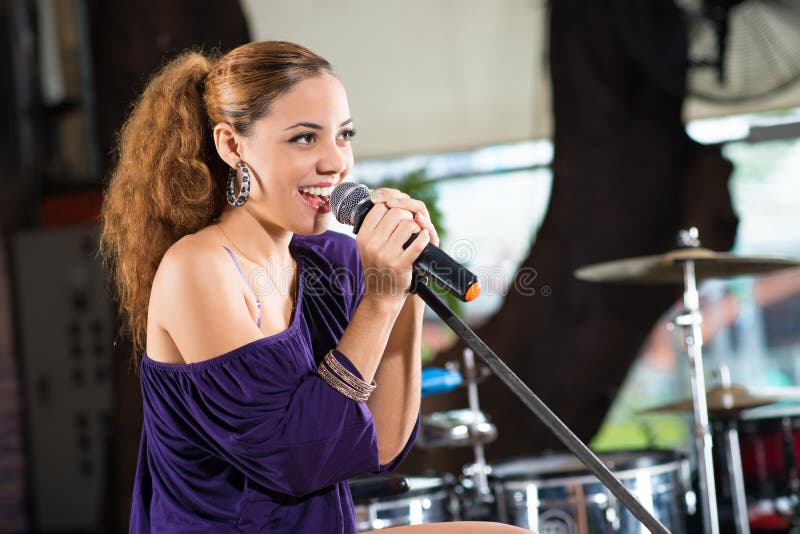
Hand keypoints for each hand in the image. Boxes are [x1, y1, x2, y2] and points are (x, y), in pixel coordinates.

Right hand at [355, 188, 438, 303]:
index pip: (379, 206)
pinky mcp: (401, 265)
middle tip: (410, 223)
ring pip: (408, 224)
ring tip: (415, 233)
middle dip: (407, 214)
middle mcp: (372, 244)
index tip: (398, 210)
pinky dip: (424, 238)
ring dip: (417, 226)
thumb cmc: (378, 265)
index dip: (392, 204)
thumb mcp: (369, 244)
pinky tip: (424, 239)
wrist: (381, 295)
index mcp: (362, 236)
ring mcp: (386, 255)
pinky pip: (418, 243)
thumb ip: (376, 223)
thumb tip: (387, 195)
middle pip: (395, 212)